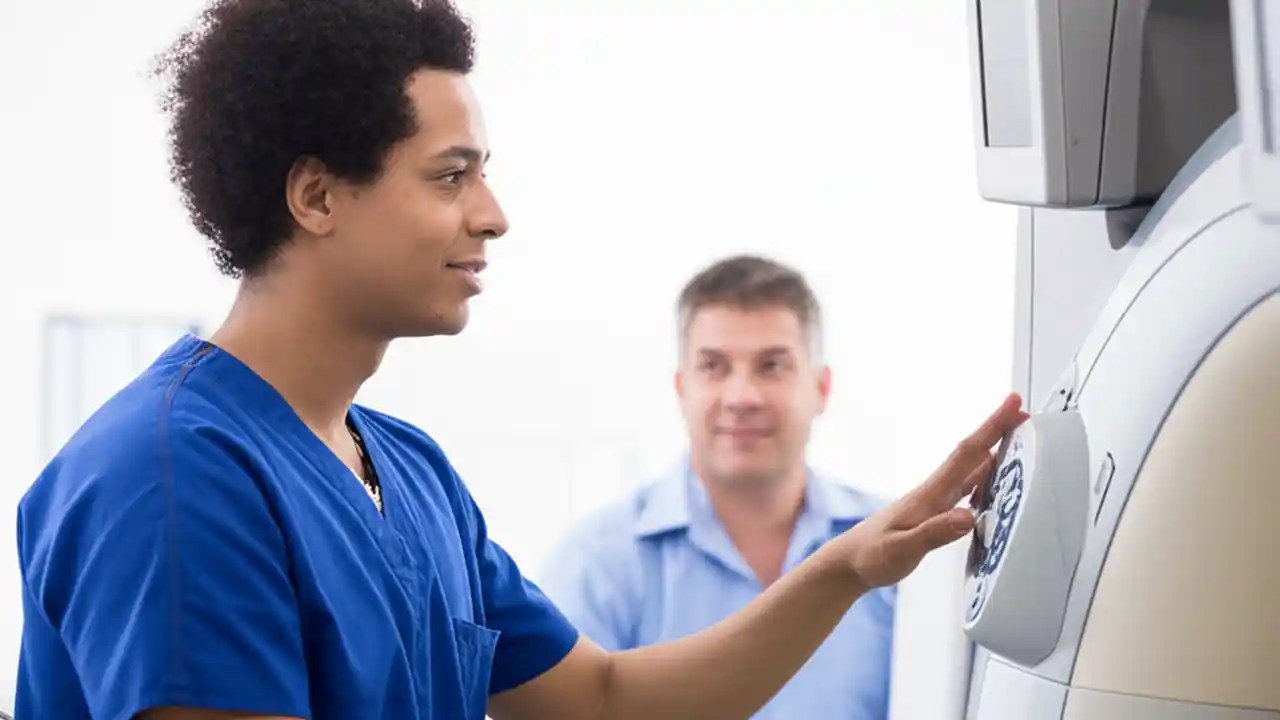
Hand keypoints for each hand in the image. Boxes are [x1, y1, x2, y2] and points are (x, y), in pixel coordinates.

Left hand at [836, 393, 1028, 587]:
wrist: (851, 561)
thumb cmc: (872, 556)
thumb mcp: (902, 550)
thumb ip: (934, 533)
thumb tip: (968, 516)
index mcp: (930, 494)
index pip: (966, 453)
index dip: (991, 428)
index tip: (1011, 404)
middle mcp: (935, 492)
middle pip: (972, 455)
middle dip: (998, 432)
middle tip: (1024, 414)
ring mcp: (935, 500)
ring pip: (971, 470)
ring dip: (995, 453)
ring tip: (1019, 441)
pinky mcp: (934, 511)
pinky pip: (966, 488)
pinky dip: (985, 478)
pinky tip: (993, 481)